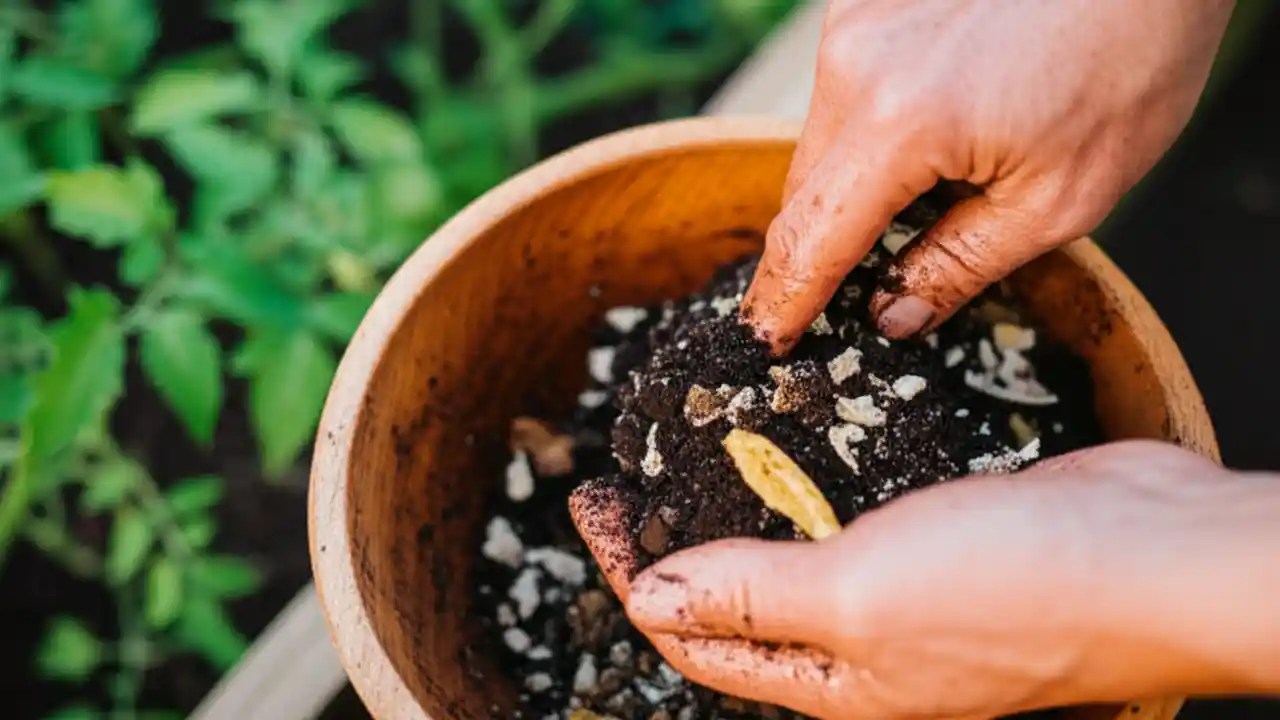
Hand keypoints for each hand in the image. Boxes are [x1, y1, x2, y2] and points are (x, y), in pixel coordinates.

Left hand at [626, 441, 1279, 718]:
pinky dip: (805, 483)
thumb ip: (752, 596)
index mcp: (828, 681)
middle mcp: (857, 645)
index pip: (692, 632)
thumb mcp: (859, 598)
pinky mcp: (938, 536)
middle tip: (627, 471)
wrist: (1153, 555)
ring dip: (733, 509)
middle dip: (670, 540)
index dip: (631, 569)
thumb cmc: (1011, 591)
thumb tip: (651, 601)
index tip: (594, 495)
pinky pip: (847, 513)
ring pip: (789, 552)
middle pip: (733, 598)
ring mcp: (901, 591)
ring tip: (687, 450)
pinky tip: (785, 440)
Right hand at [743, 0, 1233, 352]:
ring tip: (937, 183)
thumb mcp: (1060, 197)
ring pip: (822, 142)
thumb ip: (961, 264)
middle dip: (825, 248)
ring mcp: (853, 23)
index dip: (785, 302)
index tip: (766, 346)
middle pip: (805, 193)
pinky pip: (843, 91)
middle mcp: (854, 64)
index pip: (812, 240)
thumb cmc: (1130, 56)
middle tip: (856, 292)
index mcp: (900, 123)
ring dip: (854, 185)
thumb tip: (892, 315)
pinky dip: (873, 127)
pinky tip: (942, 120)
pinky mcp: (864, 0)